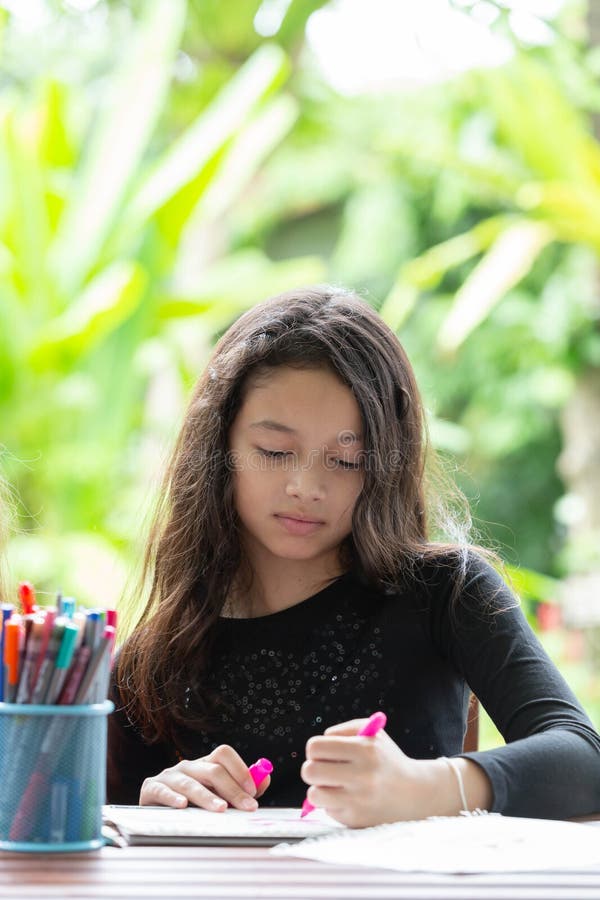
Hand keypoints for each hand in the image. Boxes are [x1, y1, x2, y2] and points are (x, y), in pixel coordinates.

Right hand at [139, 744, 270, 810]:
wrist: (155, 812)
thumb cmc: (192, 805)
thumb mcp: (218, 795)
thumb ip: (242, 789)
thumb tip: (265, 779)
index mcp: (205, 764)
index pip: (223, 754)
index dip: (240, 769)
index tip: (253, 790)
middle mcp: (188, 766)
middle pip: (212, 770)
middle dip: (232, 789)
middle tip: (246, 807)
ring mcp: (169, 776)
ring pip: (191, 782)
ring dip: (207, 796)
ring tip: (221, 809)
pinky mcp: (151, 788)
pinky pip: (163, 791)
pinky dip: (173, 798)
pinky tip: (183, 806)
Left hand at [301, 717, 436, 827]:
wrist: (414, 793)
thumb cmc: (385, 759)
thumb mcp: (372, 733)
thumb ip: (342, 732)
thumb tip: (315, 749)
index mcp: (364, 749)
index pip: (315, 747)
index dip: (315, 750)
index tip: (323, 754)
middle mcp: (362, 775)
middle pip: (309, 771)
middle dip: (312, 769)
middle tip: (324, 770)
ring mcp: (358, 800)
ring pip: (314, 794)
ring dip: (319, 789)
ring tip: (334, 785)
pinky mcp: (356, 820)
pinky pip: (327, 810)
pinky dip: (333, 804)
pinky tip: (349, 799)